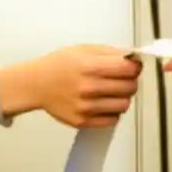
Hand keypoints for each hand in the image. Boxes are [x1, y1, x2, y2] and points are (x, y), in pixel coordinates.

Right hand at [0, 45, 141, 127]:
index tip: (132, 66)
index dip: (134, 66)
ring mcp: (86, 107)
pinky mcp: (83, 121)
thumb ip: (110, 53)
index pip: (129, 69)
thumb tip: (133, 58)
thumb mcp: (84, 50)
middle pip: (130, 87)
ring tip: (112, 91)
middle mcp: (88, 88)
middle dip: (130, 81)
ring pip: (124, 105)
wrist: (36, 84)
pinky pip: (112, 119)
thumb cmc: (59, 65)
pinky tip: (103, 102)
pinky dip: (112, 111)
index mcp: (90, 66)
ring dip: (122, 97)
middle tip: (122, 78)